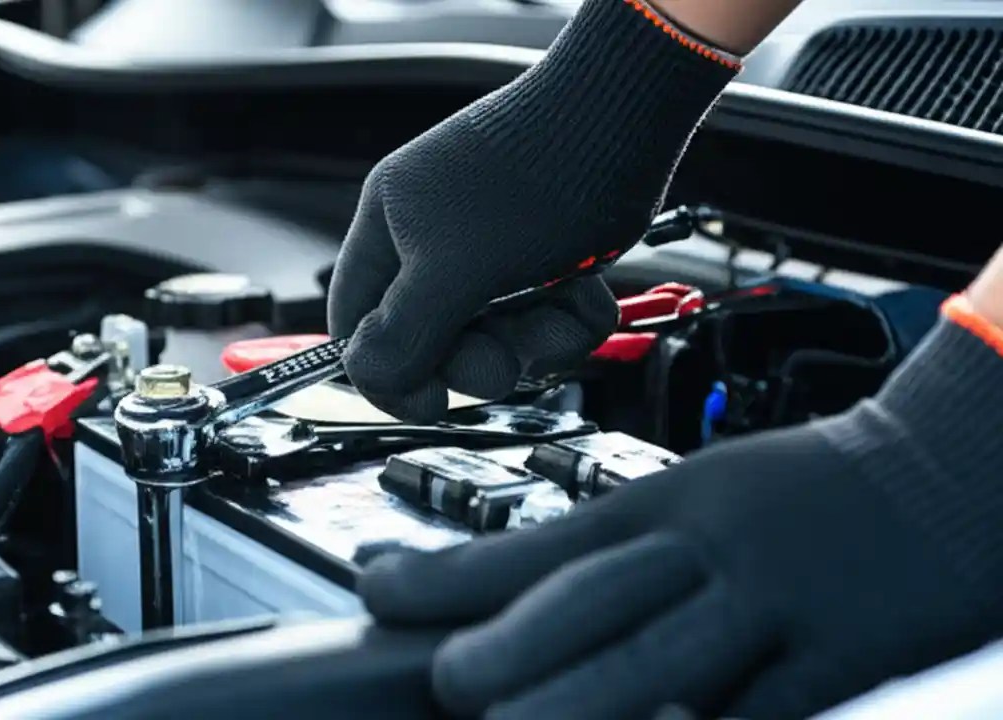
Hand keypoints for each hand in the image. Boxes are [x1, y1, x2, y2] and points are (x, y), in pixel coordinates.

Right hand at [327, 0, 735, 423]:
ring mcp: (491, 247)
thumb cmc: (531, 178)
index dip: (386, 370)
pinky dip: (570, 318)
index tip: (429, 401)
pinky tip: (586, 294)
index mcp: (390, 227)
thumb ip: (401, 336)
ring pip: (498, 335)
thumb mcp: (450, 271)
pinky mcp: (544, 255)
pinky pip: (544, 317)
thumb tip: (368, 380)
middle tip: (504, 361)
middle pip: (434, 339)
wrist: (623, 120)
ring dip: (536, 339)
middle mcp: (434, 238)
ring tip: (561, 308)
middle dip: (479, 357)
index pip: (358, 321)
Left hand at [360, 311, 1002, 718]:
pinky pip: (759, 716)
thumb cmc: (798, 495)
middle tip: (447, 683)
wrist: (941, 470)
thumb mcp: (698, 497)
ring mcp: (773, 609)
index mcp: (666, 503)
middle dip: (506, 650)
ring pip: (663, 668)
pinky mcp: (837, 663)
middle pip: (590, 604)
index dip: (450, 573)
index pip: (538, 541)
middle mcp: (707, 551)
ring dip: (579, 706)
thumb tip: (512, 594)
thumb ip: (614, 551)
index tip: (377, 586)